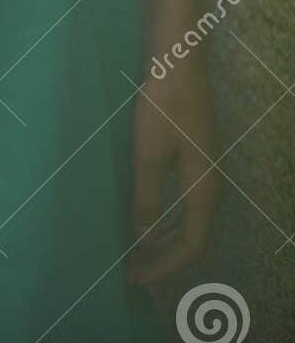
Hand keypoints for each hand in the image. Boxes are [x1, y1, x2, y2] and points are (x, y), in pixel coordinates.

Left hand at [125, 60, 221, 285]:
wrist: (179, 62)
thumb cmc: (163, 107)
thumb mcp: (148, 155)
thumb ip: (145, 199)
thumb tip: (141, 238)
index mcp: (204, 192)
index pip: (191, 246)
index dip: (163, 267)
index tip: (135, 279)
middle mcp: (211, 186)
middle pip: (192, 237)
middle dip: (163, 258)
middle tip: (131, 272)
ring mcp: (204, 170)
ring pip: (188, 219)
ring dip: (163, 238)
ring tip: (134, 250)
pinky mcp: (194, 155)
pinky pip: (183, 201)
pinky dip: (165, 217)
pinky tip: (144, 213)